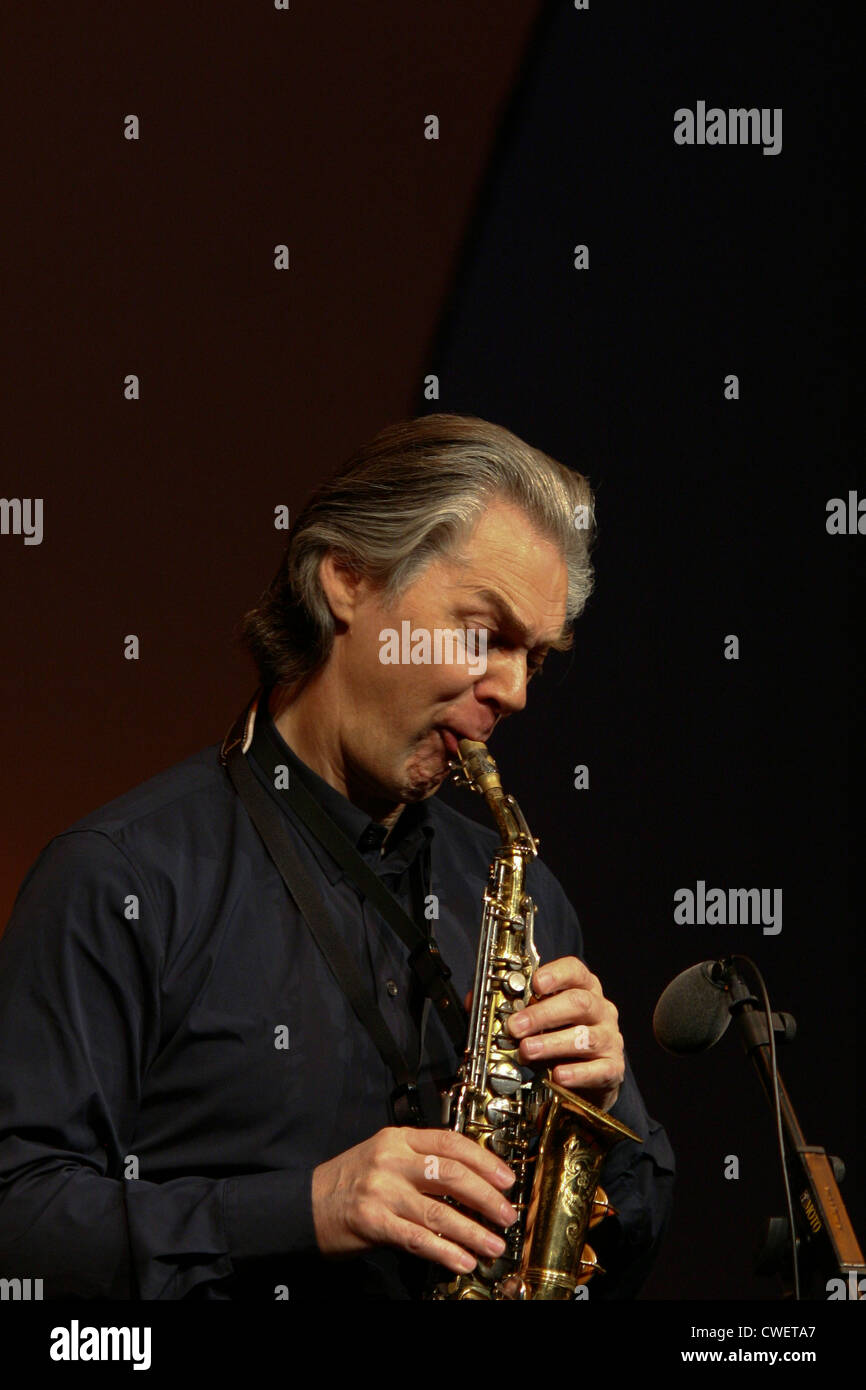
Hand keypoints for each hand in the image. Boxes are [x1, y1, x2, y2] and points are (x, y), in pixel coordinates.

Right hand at [311, 1127, 517, 1274]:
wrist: (306, 1203)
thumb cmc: (352, 1180)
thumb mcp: (386, 1155)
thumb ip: (422, 1159)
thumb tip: (472, 1180)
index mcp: (399, 1139)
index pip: (450, 1142)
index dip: (484, 1160)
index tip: (506, 1179)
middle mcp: (392, 1161)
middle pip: (451, 1174)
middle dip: (486, 1197)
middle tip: (507, 1215)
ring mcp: (382, 1192)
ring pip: (439, 1210)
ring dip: (472, 1231)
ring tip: (493, 1245)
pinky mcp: (373, 1222)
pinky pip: (418, 1238)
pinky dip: (445, 1251)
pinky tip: (462, 1260)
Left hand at [505, 955, 624, 1111]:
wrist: (584, 1083)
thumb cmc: (557, 1042)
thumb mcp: (535, 1021)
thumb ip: (508, 1008)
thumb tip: (473, 1000)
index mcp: (582, 989)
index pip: (575, 971)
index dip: (555, 974)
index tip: (534, 983)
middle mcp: (600, 1010)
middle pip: (578, 1003)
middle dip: (543, 1014)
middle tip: (516, 1026)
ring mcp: (610, 1039)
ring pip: (587, 1037)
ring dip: (553, 1043)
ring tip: (527, 1051)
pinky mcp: (613, 1069)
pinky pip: (599, 1070)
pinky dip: (577, 1073)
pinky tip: (558, 1075)